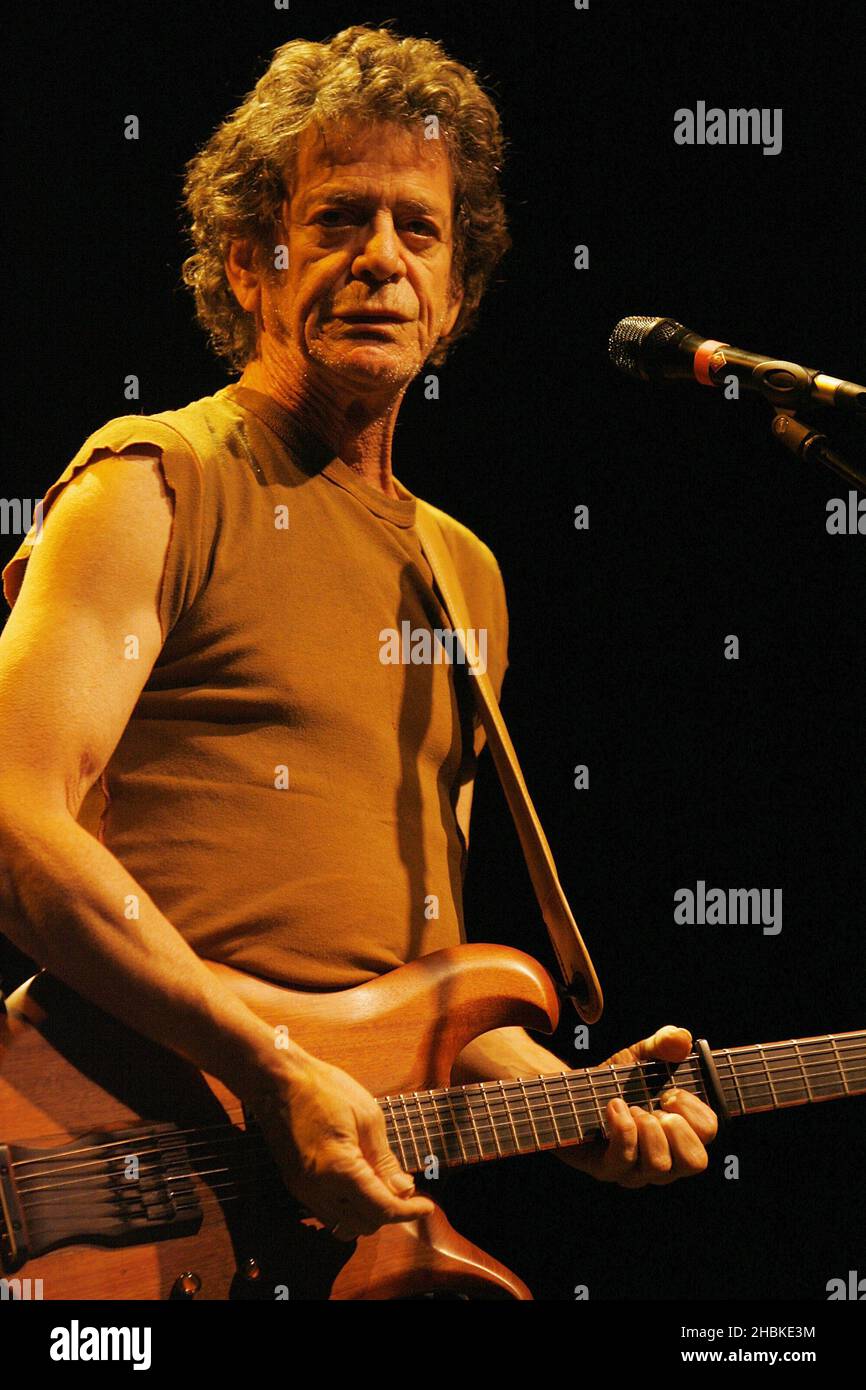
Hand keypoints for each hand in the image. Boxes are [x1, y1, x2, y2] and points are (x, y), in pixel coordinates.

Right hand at [248, 1052, 434, 1239]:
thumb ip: (384, 1160)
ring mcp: (303, 1190)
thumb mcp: (367, 1117)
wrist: (278, 1080)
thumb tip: (403, 1189)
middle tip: (404, 1188)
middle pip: (362, 1224)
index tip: (426, 1206)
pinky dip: (347, 1208)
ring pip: (343, 1224)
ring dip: (366, 1214)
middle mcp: (317, 1189)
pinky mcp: (295, 1185)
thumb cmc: (324, 1090)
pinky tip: (358, 1184)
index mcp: (339, 1170)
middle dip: (388, 1213)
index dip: (408, 1212)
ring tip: (381, 1186)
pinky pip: (326, 1212)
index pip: (381, 1209)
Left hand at [558, 1025, 717, 1186]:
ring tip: (633, 1108)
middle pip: (695, 1162)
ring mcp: (638, 1170)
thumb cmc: (617, 1080)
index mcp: (682, 1133)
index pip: (710, 1132)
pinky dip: (622, 1127)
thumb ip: (664, 1044)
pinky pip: (625, 1159)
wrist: (575, 1092)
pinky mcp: (609, 1169)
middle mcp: (667, 1158)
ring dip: (647, 1128)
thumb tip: (682, 1037)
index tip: (670, 1091)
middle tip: (657, 1106)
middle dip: (678, 1128)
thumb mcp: (641, 1056)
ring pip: (661, 1166)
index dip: (694, 1109)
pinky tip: (614, 1106)